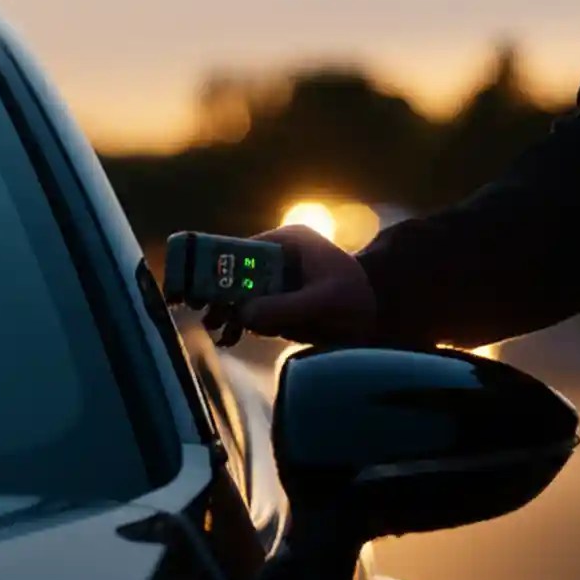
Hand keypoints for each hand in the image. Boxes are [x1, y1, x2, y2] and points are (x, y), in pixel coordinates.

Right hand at [204, 225, 377, 344]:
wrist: (378, 318)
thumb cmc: (357, 300)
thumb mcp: (324, 303)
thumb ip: (286, 307)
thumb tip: (244, 314)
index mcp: (290, 241)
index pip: (243, 250)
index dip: (218, 268)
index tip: (201, 289)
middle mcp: (278, 256)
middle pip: (236, 272)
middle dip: (220, 295)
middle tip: (206, 315)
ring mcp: (277, 279)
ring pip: (240, 294)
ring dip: (227, 313)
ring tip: (222, 334)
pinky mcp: (279, 301)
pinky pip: (251, 310)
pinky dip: (240, 324)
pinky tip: (232, 338)